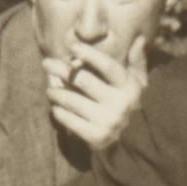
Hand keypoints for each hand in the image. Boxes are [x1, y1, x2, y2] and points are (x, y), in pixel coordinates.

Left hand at [42, 35, 149, 152]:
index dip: (90, 54)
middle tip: (46, 63)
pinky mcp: (96, 137)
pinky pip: (68, 119)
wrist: (135, 146)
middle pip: (83, 80)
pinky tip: (56, 108)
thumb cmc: (133, 107)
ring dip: (56, 92)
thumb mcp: (140, 86)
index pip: (108, 66)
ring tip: (50, 89)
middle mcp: (121, 105)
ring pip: (71, 100)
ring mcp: (108, 122)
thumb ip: (137, 63)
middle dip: (61, 69)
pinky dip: (59, 111)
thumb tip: (139, 39)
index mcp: (131, 88)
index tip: (73, 47)